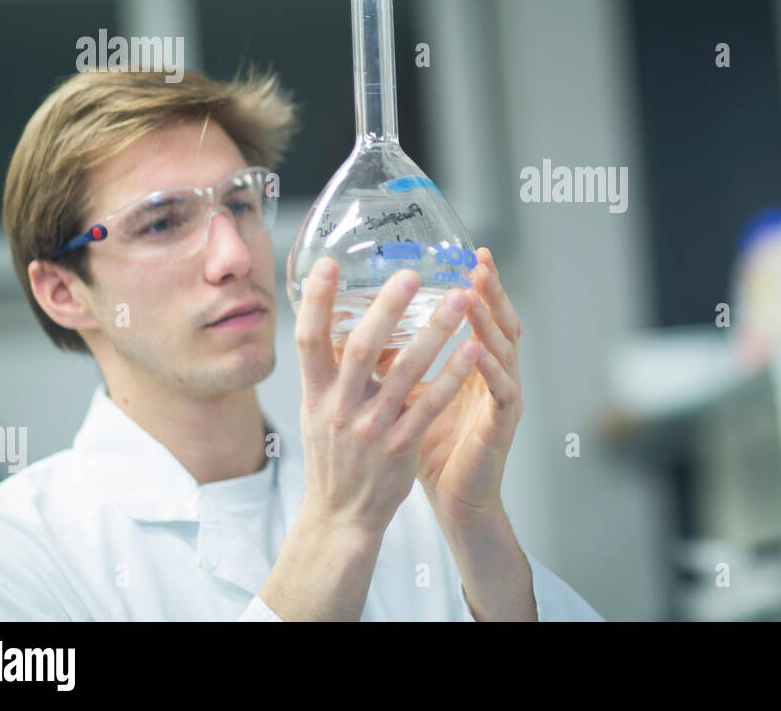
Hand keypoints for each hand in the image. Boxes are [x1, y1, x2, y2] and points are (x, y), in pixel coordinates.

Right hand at [295, 257, 479, 537]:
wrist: (341, 516)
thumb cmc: (334, 457)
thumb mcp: (319, 410)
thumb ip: (332, 370)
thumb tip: (347, 321)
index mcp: (316, 393)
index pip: (308, 340)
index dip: (315, 301)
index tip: (328, 264)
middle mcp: (339, 407)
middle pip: (360, 347)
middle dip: (386, 308)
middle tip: (411, 274)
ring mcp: (370, 427)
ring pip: (405, 372)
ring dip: (434, 333)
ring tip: (459, 300)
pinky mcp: (400, 446)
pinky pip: (431, 405)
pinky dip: (452, 376)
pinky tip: (472, 350)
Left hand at [375, 247, 523, 531]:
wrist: (455, 501)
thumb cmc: (430, 449)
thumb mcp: (407, 398)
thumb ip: (392, 366)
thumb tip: (352, 333)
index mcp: (474, 368)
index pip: (481, 317)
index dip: (478, 287)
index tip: (467, 254)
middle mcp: (494, 377)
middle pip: (500, 323)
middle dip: (491, 291)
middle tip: (478, 262)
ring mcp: (502, 399)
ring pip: (504, 350)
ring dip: (489, 320)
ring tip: (475, 294)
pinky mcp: (502, 426)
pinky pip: (501, 392)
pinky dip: (492, 369)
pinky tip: (478, 350)